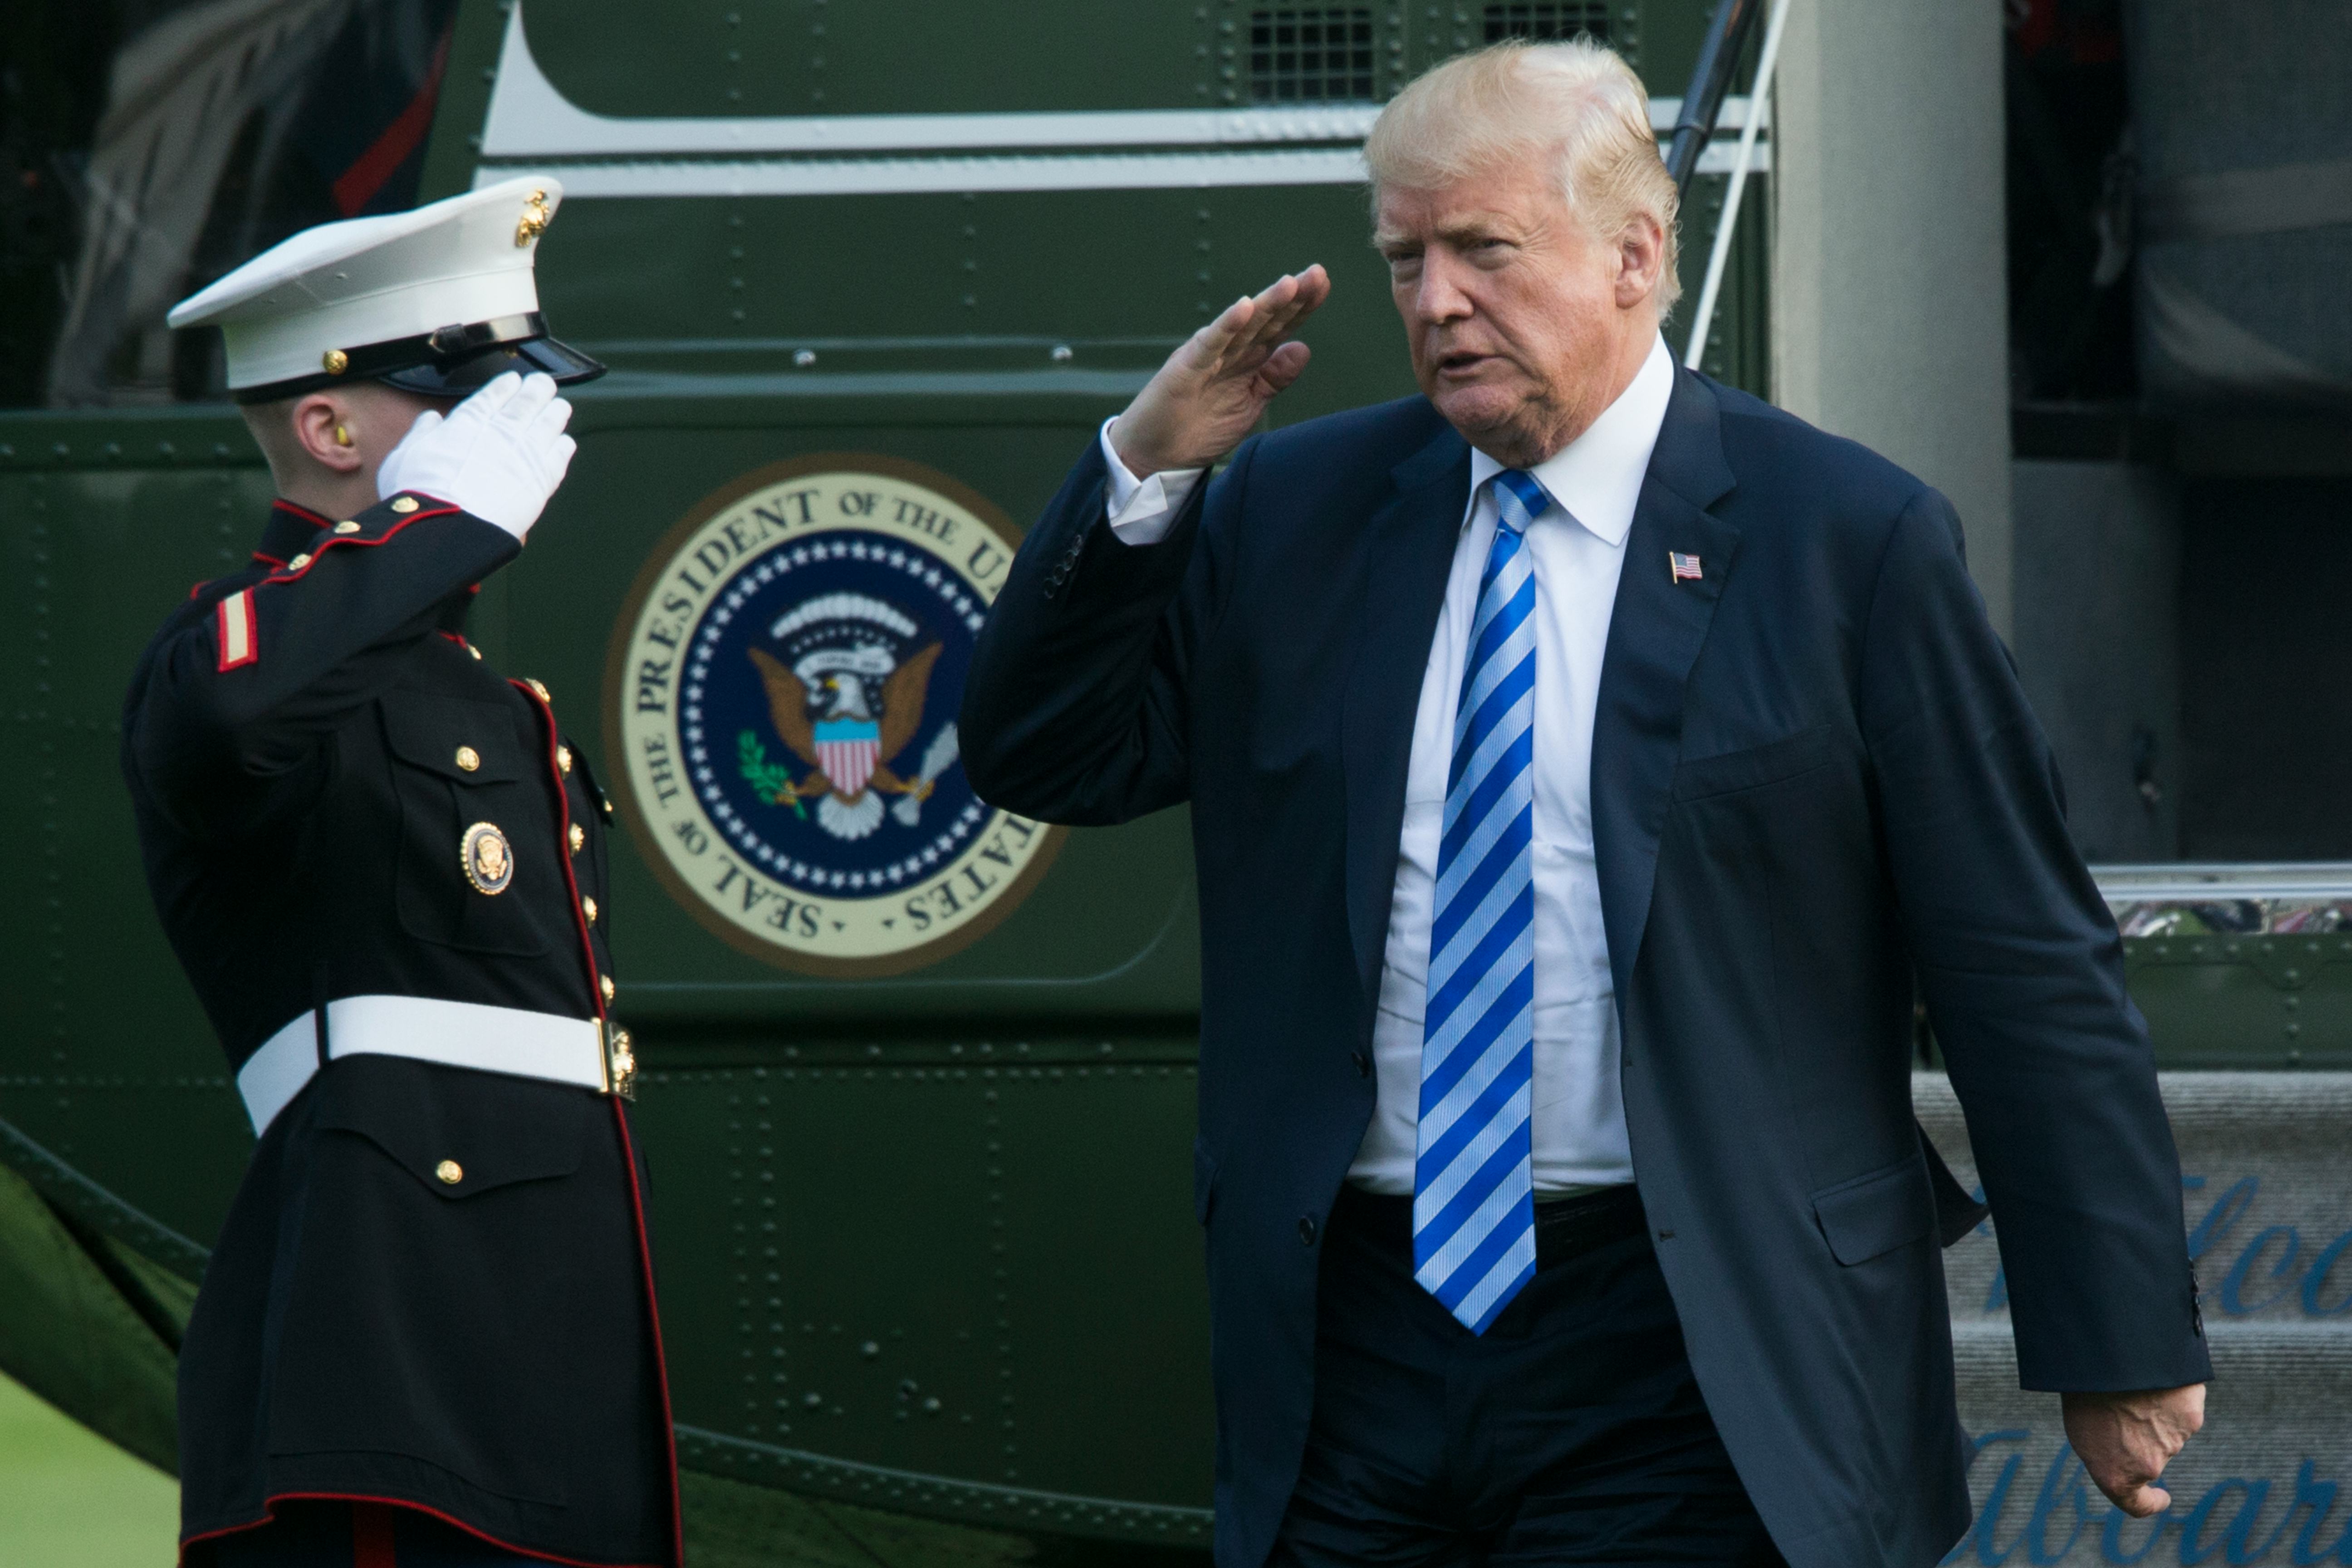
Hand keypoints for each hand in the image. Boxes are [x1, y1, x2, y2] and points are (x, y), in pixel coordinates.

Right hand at [376, 371, 576, 539]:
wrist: (448, 524)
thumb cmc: (421, 492)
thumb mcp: (406, 453)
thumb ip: (422, 433)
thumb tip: (431, 419)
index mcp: (469, 420)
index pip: (493, 394)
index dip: (506, 385)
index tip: (514, 379)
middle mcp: (501, 431)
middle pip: (526, 403)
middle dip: (537, 390)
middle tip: (544, 383)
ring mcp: (525, 454)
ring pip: (548, 424)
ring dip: (555, 412)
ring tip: (560, 405)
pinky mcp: (541, 480)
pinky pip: (559, 456)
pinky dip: (563, 445)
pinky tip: (565, 441)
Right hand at [1109, 266, 1330, 477]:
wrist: (1157, 455)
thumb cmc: (1199, 429)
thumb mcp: (1250, 403)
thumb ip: (1274, 377)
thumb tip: (1303, 348)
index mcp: (1247, 359)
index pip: (1279, 327)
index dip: (1301, 306)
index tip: (1323, 283)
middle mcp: (1230, 351)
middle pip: (1266, 320)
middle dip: (1292, 298)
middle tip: (1317, 273)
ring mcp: (1208, 357)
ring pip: (1242, 327)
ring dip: (1265, 305)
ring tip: (1289, 284)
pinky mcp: (1186, 368)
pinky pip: (1210, 345)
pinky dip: (1226, 327)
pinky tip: (1243, 308)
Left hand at [2061, 1384, 2204, 1516]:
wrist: (2107, 1358)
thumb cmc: (2082, 1392)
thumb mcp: (2081, 1429)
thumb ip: (2107, 1452)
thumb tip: (2127, 1454)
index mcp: (2115, 1475)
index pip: (2136, 1504)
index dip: (2148, 1504)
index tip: (2160, 1497)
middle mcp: (2148, 1466)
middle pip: (2148, 1455)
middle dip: (2136, 1436)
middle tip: (2115, 1405)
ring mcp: (2173, 1442)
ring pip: (2164, 1430)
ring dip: (2150, 1414)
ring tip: (2126, 1385)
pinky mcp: (2191, 1417)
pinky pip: (2179, 1408)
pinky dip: (2168, 1397)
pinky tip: (2149, 1377)